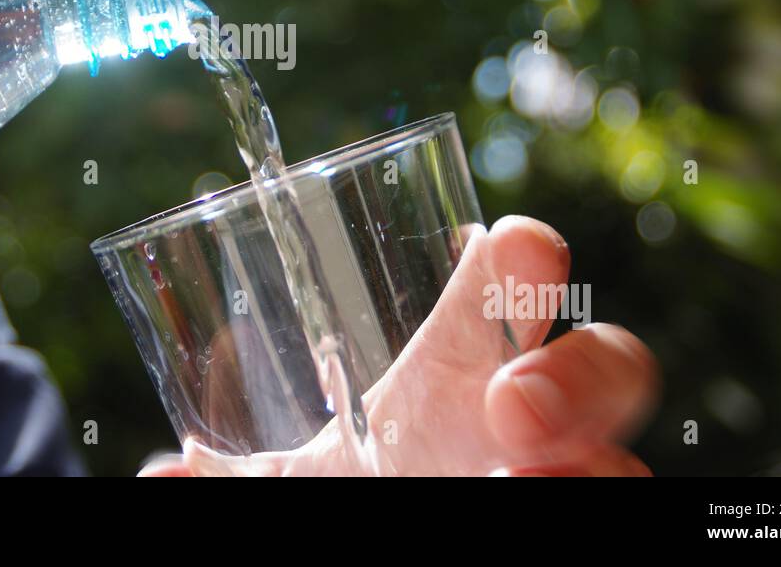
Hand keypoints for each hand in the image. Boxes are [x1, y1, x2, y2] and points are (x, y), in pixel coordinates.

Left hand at [140, 216, 658, 475]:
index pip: (506, 288)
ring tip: (519, 485)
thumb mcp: (281, 486)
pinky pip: (616, 505)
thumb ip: (227, 471)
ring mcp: (553, 476)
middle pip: (605, 366)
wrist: (363, 561)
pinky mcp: (568, 523)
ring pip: (622, 462)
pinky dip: (582, 500)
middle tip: (510, 408)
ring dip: (590, 469)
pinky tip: (527, 503)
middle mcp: (517, 428)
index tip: (510, 244)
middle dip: (582, 373)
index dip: (523, 257)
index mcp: (450, 377)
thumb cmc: (341, 505)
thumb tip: (158, 477)